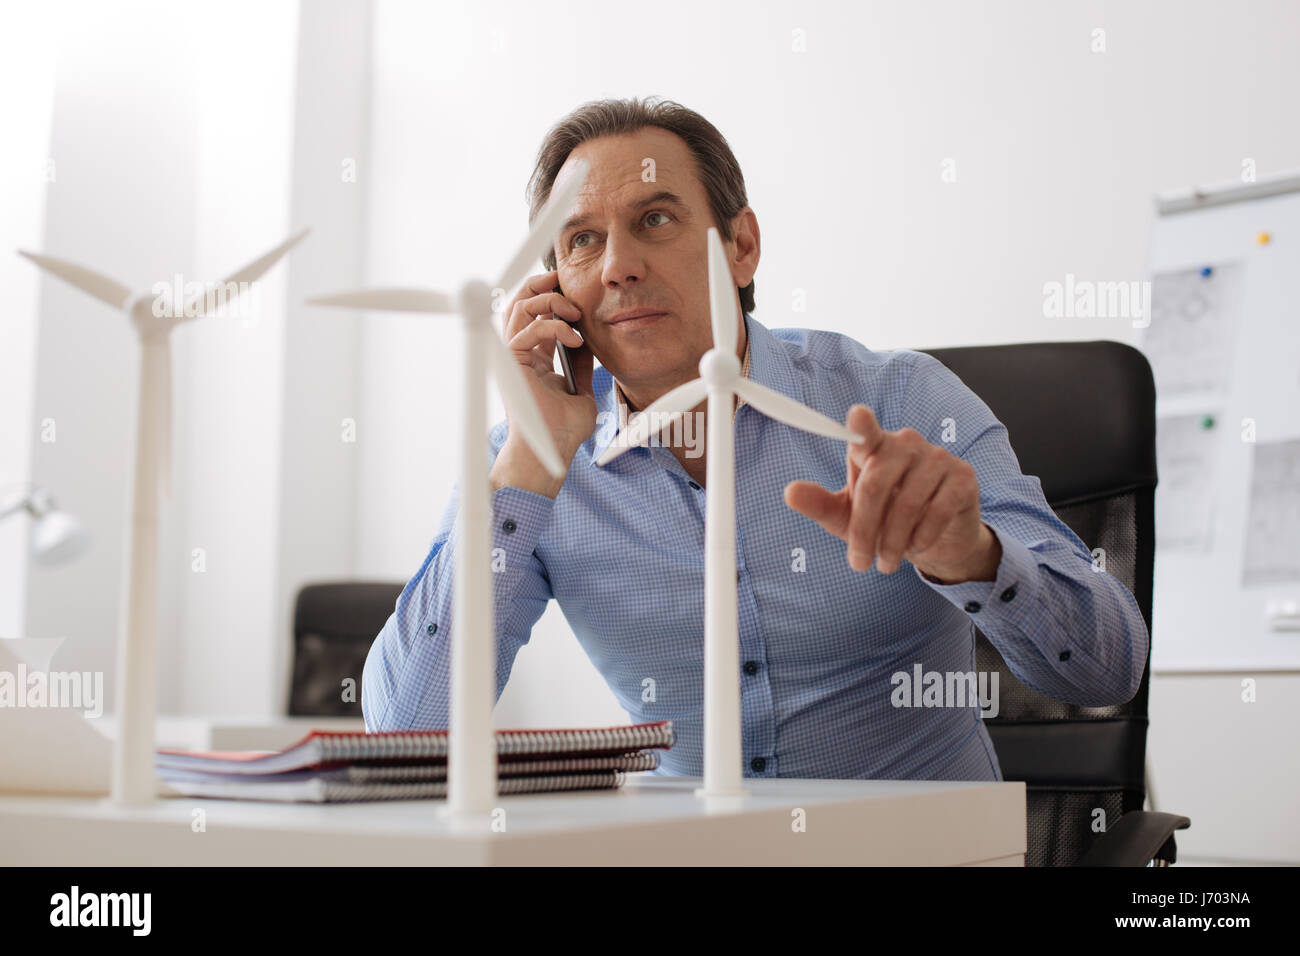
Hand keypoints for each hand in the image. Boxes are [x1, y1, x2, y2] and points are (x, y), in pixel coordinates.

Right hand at [492, 270, 597, 495]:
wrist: (554, 449)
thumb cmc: (563, 428)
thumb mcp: (580, 388)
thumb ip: (580, 363)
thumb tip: (586, 338)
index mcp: (531, 358)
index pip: (532, 314)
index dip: (548, 296)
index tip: (569, 290)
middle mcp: (517, 354)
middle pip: (517, 302)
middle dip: (540, 285)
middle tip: (563, 282)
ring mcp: (512, 358)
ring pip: (517, 308)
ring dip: (548, 303)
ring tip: (574, 315)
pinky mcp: (512, 364)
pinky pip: (527, 330)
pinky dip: (553, 327)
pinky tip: (574, 340)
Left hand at [783, 404, 999, 582]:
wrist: (935, 541)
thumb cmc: (884, 522)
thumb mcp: (847, 517)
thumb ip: (819, 504)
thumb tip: (789, 492)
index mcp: (874, 448)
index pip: (865, 432)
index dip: (862, 424)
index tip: (857, 415)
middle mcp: (906, 444)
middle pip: (876, 484)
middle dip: (864, 530)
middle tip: (859, 563)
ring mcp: (937, 457)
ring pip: (907, 504)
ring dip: (893, 542)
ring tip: (885, 563)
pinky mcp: (962, 477)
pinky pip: (938, 510)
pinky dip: (922, 536)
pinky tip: (917, 546)